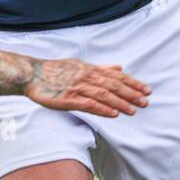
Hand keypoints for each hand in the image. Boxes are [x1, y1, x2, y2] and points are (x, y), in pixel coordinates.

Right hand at [25, 59, 150, 116]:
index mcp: (90, 69)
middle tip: (145, 102)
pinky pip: (88, 104)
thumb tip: (120, 67)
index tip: (147, 90)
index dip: (133, 83)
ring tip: (133, 110)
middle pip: (113, 85)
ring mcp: (77, 88)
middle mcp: (86, 77)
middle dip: (131, 94)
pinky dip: (102, 109)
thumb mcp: (80, 65)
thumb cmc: (56, 71)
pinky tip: (113, 114)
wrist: (32, 74)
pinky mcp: (67, 99)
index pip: (116, 76)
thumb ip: (101, 68)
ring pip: (103, 95)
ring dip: (120, 102)